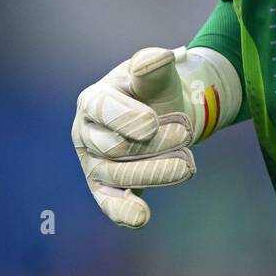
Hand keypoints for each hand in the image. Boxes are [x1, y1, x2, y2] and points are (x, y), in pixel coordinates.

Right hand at [72, 46, 197, 227]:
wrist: (164, 114)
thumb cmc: (155, 90)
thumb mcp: (156, 73)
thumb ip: (153, 66)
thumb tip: (155, 58)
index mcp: (93, 100)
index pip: (102, 110)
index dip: (126, 118)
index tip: (152, 122)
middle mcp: (86, 134)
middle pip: (115, 147)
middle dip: (155, 143)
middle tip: (187, 132)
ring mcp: (94, 164)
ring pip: (119, 175)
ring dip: (157, 171)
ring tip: (189, 164)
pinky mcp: (106, 189)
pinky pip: (109, 203)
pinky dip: (124, 211)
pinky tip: (142, 217)